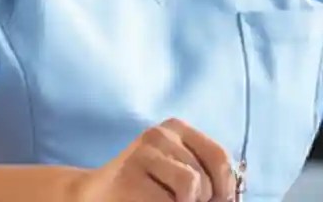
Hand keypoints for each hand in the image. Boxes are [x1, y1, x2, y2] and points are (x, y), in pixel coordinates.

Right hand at [73, 118, 235, 201]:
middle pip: (205, 176)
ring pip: (191, 185)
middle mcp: (160, 134)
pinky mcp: (130, 173)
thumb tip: (228, 197)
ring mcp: (144, 151)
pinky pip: (168, 200)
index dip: (225, 186)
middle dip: (202, 201)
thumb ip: (204, 176)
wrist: (94, 195)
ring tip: (165, 201)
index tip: (220, 201)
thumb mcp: (176, 171)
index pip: (219, 156)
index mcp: (177, 129)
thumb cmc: (143, 188)